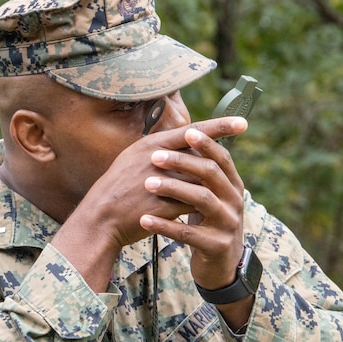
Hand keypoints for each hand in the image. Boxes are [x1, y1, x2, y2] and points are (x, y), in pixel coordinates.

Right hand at [53, 116, 246, 291]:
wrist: (99, 219)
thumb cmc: (117, 190)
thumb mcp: (133, 161)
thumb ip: (158, 152)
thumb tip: (183, 144)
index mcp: (150, 147)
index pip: (190, 132)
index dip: (218, 127)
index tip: (242, 122)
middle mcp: (155, 160)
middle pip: (199, 155)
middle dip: (220, 156)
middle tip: (243, 144)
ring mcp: (159, 183)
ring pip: (198, 180)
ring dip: (209, 184)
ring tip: (220, 188)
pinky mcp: (161, 206)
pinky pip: (191, 204)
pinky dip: (199, 205)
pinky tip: (207, 209)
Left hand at [140, 119, 247, 288]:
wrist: (220, 266)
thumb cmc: (208, 224)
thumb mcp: (210, 197)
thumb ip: (201, 174)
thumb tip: (185, 137)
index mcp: (233, 185)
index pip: (222, 158)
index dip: (206, 144)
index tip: (185, 132)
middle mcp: (235, 201)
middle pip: (211, 174)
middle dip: (182, 162)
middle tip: (155, 156)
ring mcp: (227, 224)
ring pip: (201, 200)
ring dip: (173, 188)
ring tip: (148, 184)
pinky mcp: (216, 245)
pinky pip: (187, 233)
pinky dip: (165, 225)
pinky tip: (144, 220)